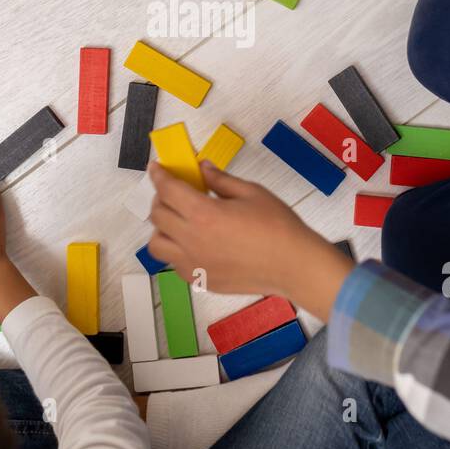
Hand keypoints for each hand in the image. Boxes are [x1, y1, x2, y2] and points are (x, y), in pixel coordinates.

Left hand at [148, 161, 350, 321]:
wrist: (294, 266)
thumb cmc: (277, 225)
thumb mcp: (251, 192)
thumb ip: (221, 180)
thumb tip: (202, 168)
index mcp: (203, 214)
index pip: (167, 190)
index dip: (158, 175)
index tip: (156, 168)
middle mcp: (191, 240)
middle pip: (158, 216)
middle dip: (161, 198)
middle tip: (174, 192)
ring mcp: (193, 264)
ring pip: (157, 245)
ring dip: (162, 228)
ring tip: (179, 221)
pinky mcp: (200, 281)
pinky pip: (174, 264)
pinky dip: (175, 250)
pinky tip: (194, 244)